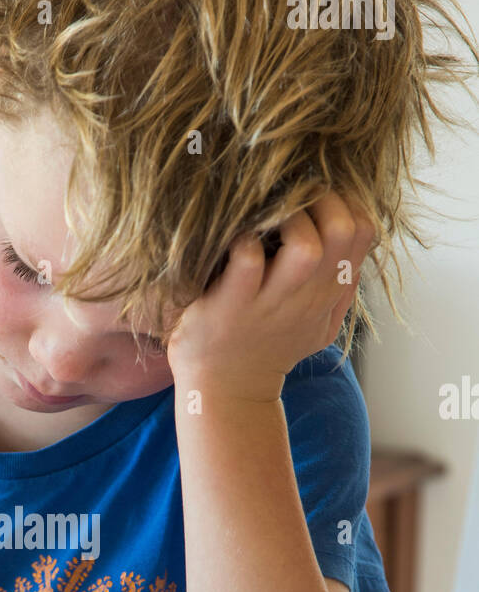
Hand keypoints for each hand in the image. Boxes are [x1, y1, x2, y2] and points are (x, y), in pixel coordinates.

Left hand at [166, 192, 376, 402]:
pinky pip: (246, 260)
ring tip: (265, 222)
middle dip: (319, 199)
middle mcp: (307, 296)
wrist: (228, 392)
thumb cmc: (270, 347)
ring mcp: (270, 302)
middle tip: (290, 200)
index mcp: (329, 292)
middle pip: (343, 230)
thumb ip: (342, 288)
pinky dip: (240, 242)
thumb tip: (355, 242)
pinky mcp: (231, 306)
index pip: (363, 231)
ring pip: (305, 248)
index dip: (344, 201)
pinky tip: (232, 243)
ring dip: (286, 221)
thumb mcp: (320, 324)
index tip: (316, 199)